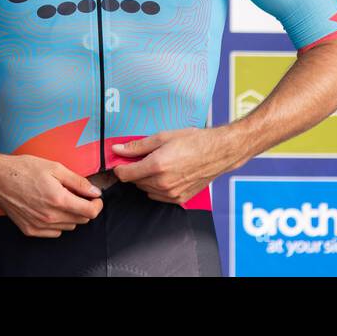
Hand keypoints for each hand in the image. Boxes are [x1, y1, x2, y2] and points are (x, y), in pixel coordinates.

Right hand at [0, 153, 103, 237]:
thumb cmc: (24, 169)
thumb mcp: (55, 168)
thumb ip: (78, 182)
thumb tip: (95, 192)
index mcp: (58, 199)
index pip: (90, 212)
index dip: (97, 204)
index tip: (96, 198)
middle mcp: (50, 216)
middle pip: (81, 220)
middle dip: (85, 207)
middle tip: (78, 194)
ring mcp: (39, 225)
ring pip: (69, 227)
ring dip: (71, 215)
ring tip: (62, 199)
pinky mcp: (30, 230)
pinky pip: (54, 232)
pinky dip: (57, 223)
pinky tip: (50, 208)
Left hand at [110, 127, 237, 204]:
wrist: (218, 152)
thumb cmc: (194, 141)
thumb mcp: (163, 137)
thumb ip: (138, 146)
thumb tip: (118, 149)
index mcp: (156, 166)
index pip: (125, 174)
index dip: (120, 167)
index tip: (121, 161)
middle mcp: (163, 183)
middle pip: (135, 181)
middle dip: (135, 170)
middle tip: (145, 157)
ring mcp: (171, 193)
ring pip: (146, 189)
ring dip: (146, 178)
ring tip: (160, 164)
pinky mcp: (179, 199)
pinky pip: (158, 195)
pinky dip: (157, 186)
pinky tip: (167, 174)